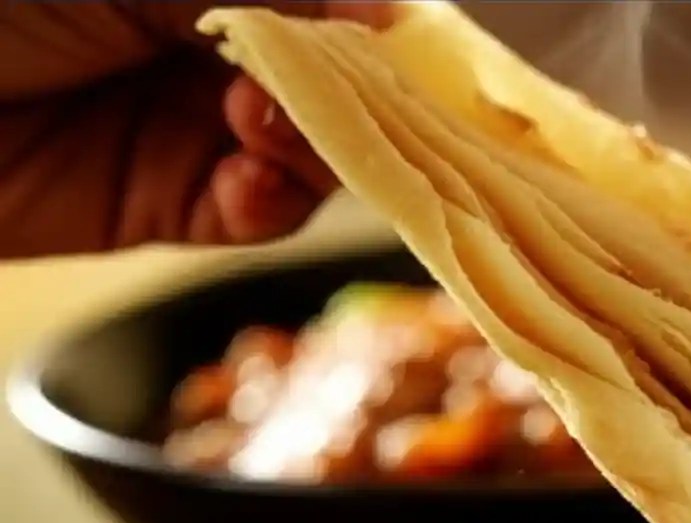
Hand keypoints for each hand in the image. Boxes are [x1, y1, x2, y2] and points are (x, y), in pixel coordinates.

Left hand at [0, 1, 391, 258]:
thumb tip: (393, 14)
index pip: (323, 4)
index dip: (373, 28)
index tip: (406, 45)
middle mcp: (207, 43)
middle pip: (334, 79)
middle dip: (349, 91)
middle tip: (337, 95)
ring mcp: (190, 124)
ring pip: (312, 151)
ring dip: (315, 146)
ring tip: (262, 130)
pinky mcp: (165, 203)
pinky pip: (257, 213)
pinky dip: (271, 202)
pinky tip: (247, 180)